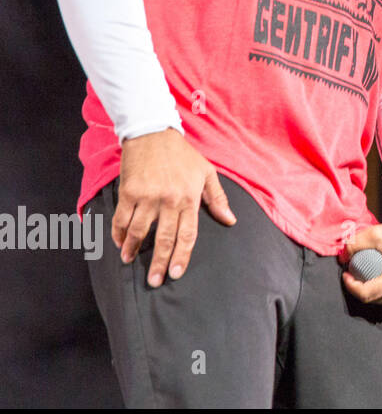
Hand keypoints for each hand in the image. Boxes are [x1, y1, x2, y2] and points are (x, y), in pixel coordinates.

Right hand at [115, 127, 235, 286]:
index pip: (187, 235)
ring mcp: (148, 196)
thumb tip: (230, 220)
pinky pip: (122, 218)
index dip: (181, 256)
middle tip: (154, 281)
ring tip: (130, 260)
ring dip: (133, 249)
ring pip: (139, 231)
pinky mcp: (129, 191)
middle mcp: (169, 200)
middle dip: (159, 263)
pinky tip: (119, 242)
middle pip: (164, 238)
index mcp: (189, 198)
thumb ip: (218, 198)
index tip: (176, 274)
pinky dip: (119, 233)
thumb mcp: (207, 172)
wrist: (153, 132)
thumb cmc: (182, 154)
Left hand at [340, 221, 381, 304]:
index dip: (350, 286)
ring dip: (367, 288)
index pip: (365, 294)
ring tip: (364, 272)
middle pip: (370, 298)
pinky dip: (377, 288)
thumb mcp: (375, 234)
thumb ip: (354, 245)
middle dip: (357, 286)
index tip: (346, 274)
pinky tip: (375, 275)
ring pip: (377, 299)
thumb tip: (343, 258)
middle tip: (354, 271)